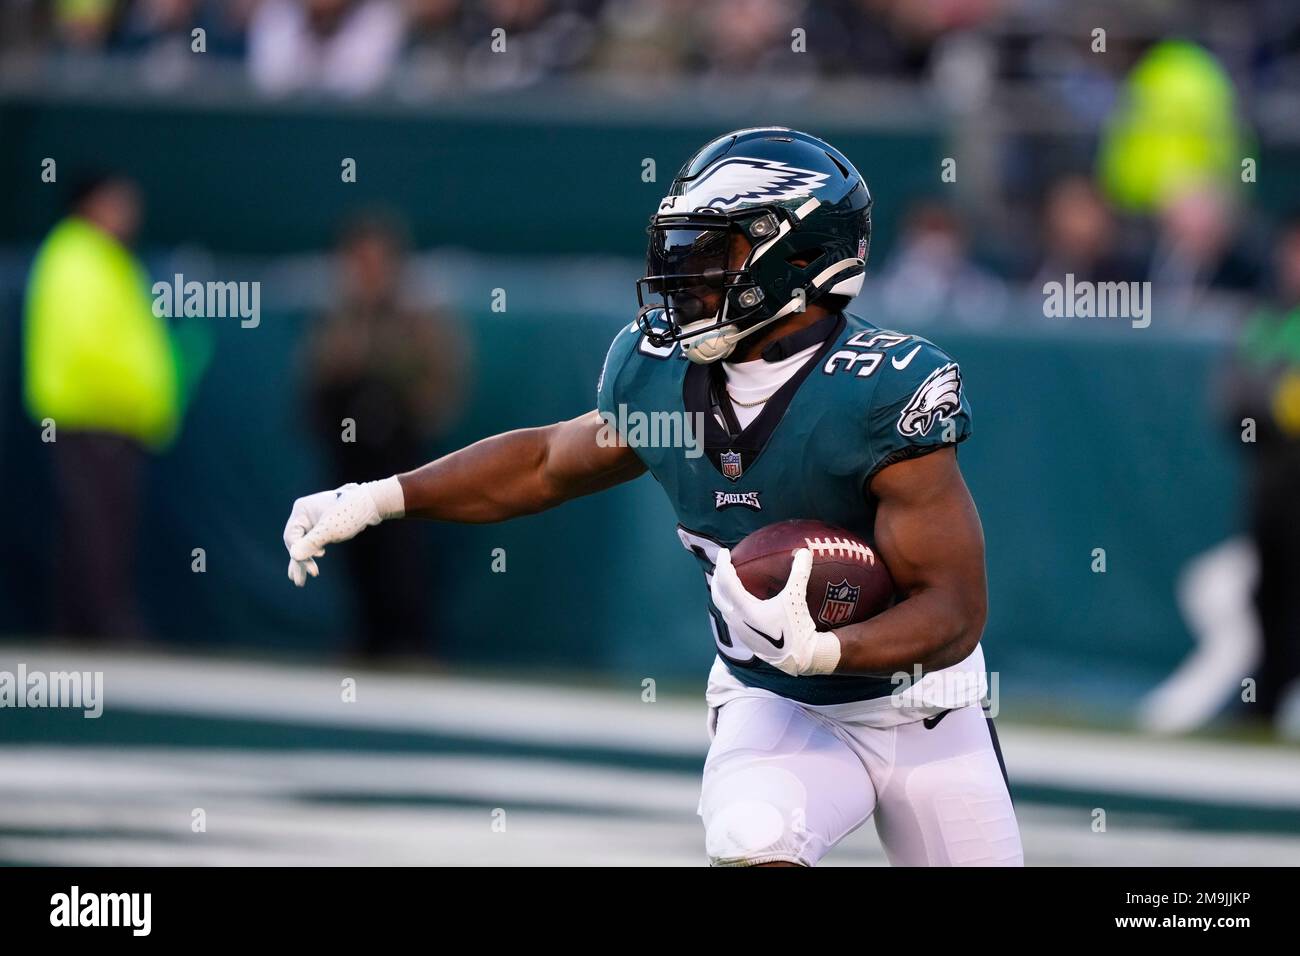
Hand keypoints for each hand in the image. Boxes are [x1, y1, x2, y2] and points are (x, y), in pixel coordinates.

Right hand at [283, 478, 402, 586]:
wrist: (372, 503)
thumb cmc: (351, 512)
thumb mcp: (330, 529)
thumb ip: (311, 543)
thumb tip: (294, 556)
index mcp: (301, 510)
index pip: (292, 536)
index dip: (300, 550)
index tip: (321, 556)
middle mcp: (304, 515)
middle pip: (295, 542)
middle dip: (300, 561)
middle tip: (300, 582)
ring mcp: (312, 522)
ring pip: (303, 545)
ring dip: (303, 562)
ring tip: (299, 582)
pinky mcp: (322, 528)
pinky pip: (312, 544)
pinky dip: (311, 556)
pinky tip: (309, 570)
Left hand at [710, 547, 841, 675]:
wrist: (798, 658)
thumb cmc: (797, 627)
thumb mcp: (797, 598)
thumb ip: (799, 573)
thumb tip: (804, 551)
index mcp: (745, 609)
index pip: (727, 582)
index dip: (723, 564)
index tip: (724, 552)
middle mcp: (737, 620)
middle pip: (718, 594)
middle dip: (718, 577)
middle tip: (723, 564)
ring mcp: (738, 630)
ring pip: (722, 606)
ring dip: (722, 591)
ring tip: (728, 579)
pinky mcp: (744, 638)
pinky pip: (729, 616)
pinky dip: (729, 603)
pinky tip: (739, 600)